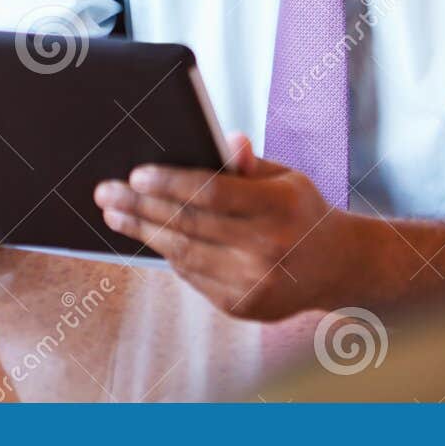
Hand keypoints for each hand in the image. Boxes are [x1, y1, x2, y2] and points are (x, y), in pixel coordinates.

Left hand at [93, 134, 368, 320]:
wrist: (338, 268)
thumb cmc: (303, 211)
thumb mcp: (287, 178)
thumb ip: (250, 164)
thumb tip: (228, 140)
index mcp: (280, 207)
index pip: (213, 193)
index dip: (171, 184)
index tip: (136, 174)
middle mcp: (267, 248)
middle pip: (190, 224)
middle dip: (141, 207)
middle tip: (107, 193)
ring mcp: (254, 282)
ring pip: (184, 253)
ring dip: (143, 231)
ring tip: (115, 214)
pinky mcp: (242, 305)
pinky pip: (192, 276)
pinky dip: (168, 254)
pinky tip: (148, 235)